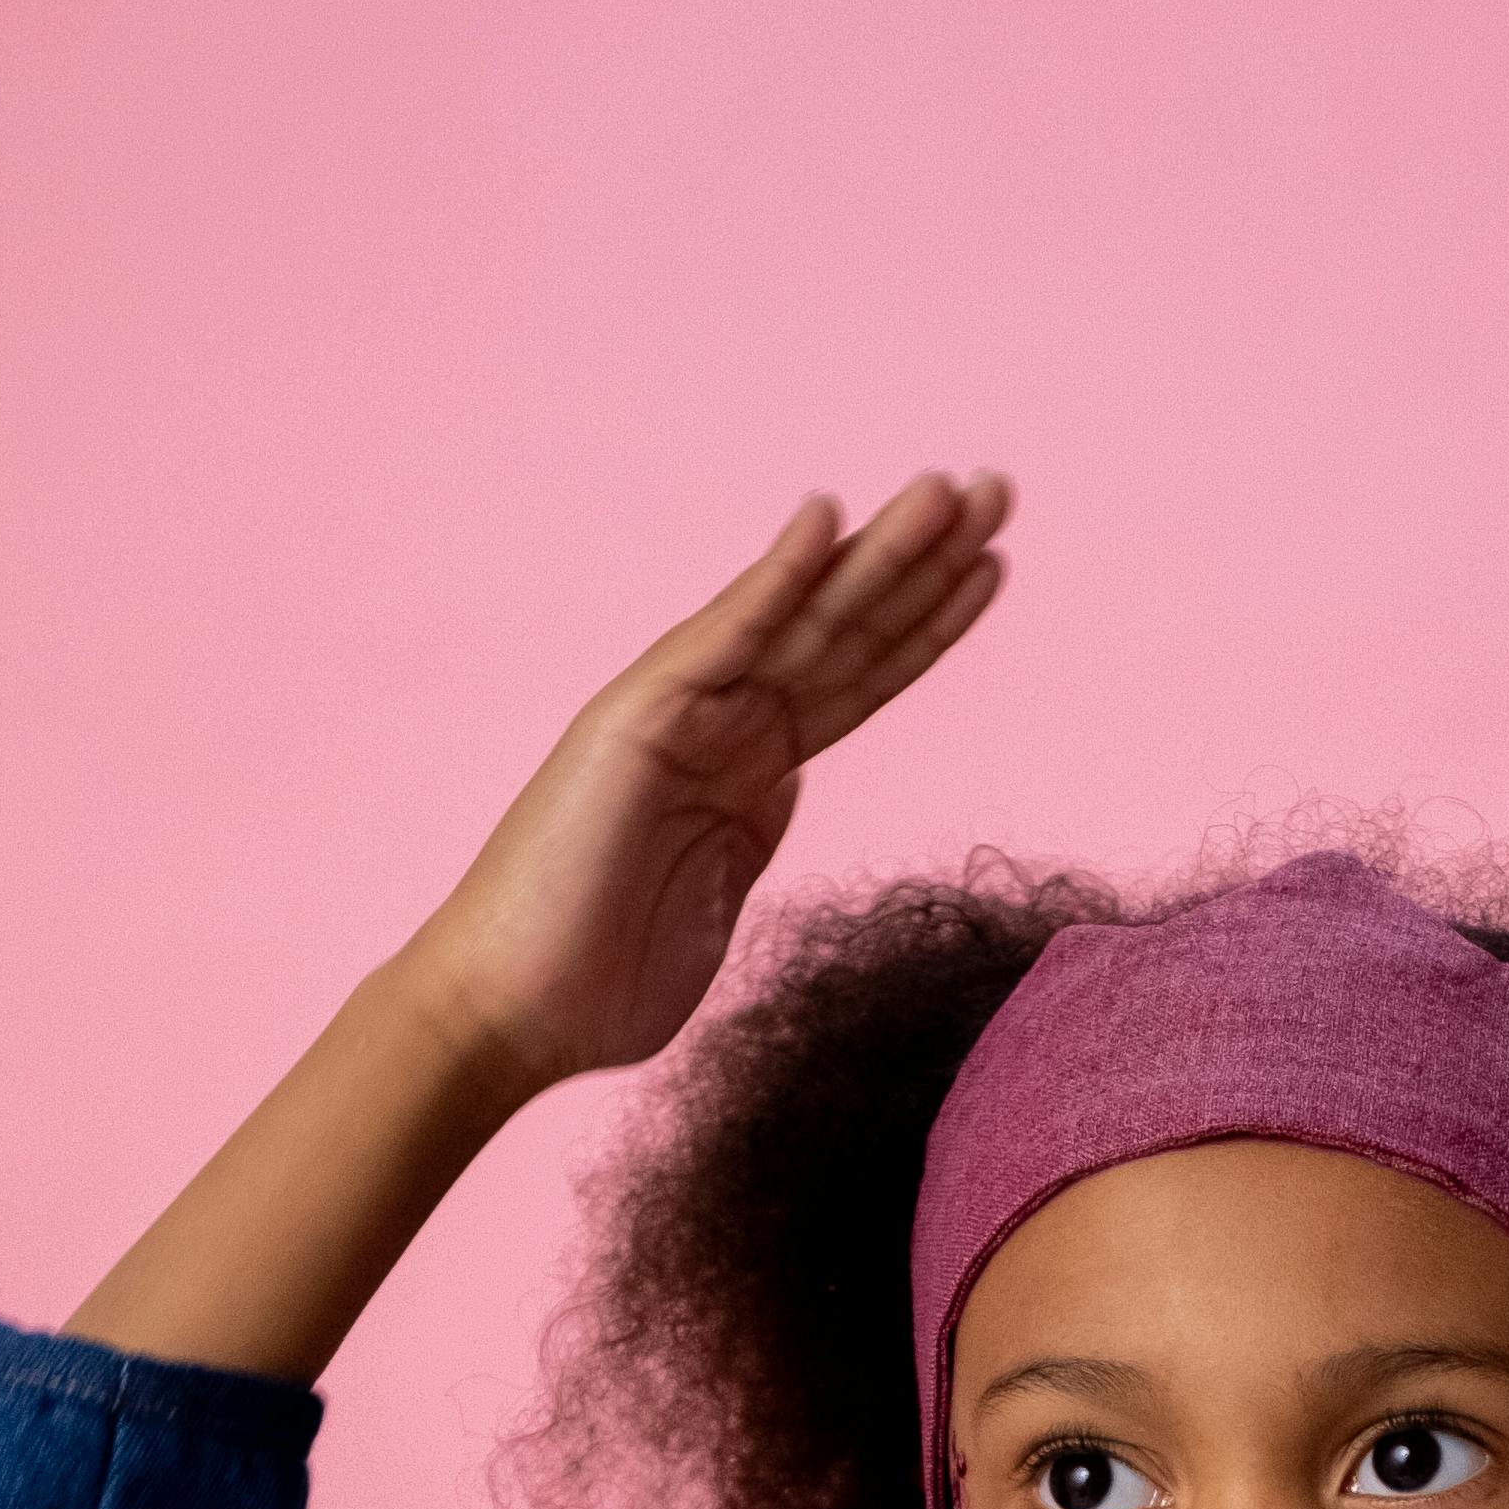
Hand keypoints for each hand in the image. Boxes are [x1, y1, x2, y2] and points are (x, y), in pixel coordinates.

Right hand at [406, 471, 1014, 1089]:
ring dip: (880, 553)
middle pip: (844, 632)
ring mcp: (678, 715)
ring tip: (956, 491)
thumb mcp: (715, 894)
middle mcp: (719, 725)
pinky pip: (720, 640)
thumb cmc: (600, 979)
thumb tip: (787, 779)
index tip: (991, 570)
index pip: (857, 682)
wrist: (512, 1018)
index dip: (925, 626)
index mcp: (746, 769)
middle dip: (923, 563)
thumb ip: (752, 828)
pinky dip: (773, 579)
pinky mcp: (635, 721)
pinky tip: (826, 519)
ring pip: (801, 620)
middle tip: (997, 490)